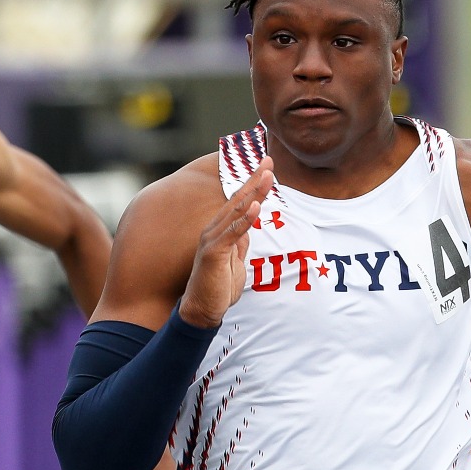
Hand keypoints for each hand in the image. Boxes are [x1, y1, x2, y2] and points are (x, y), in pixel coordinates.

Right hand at [178, 159, 271, 328]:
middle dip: (254, 179)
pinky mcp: (213, 253)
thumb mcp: (235, 261)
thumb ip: (239, 243)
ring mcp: (212, 239)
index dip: (253, 185)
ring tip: (267, 175)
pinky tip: (255, 205)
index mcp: (220, 231)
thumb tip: (248, 230)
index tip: (267, 167)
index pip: (239, 203)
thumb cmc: (217, 288)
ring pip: (236, 211)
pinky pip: (233, 233)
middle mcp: (213, 230)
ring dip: (253, 192)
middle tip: (269, 159)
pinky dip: (245, 219)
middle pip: (238, 199)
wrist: (201, 310)